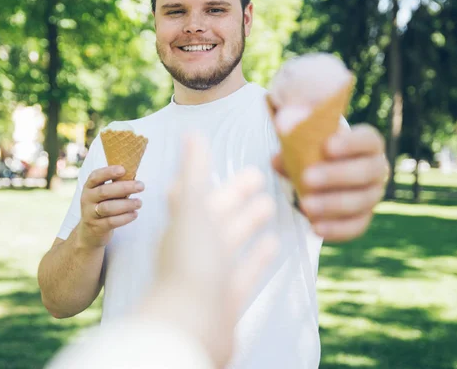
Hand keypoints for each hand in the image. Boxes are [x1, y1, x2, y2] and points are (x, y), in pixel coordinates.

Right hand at [76, 165, 144, 248]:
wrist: (90, 232)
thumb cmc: (102, 206)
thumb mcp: (104, 194)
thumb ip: (115, 184)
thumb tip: (134, 173)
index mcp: (89, 187)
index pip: (95, 176)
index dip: (108, 172)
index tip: (123, 169)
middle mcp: (87, 199)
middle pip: (104, 192)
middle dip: (124, 188)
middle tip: (141, 186)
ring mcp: (90, 214)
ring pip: (108, 208)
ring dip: (126, 204)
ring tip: (139, 202)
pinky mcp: (97, 227)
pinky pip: (111, 222)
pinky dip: (125, 217)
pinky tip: (134, 214)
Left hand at [141, 134, 278, 367]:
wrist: (189, 325)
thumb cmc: (189, 263)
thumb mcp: (193, 209)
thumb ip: (194, 171)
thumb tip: (191, 132)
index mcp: (183, 224)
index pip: (196, 192)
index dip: (213, 176)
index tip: (236, 162)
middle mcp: (194, 247)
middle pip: (217, 214)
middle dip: (236, 195)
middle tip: (260, 177)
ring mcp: (211, 273)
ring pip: (231, 240)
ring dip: (247, 222)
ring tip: (270, 205)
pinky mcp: (227, 296)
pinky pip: (244, 271)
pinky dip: (257, 256)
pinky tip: (273, 243)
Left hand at [272, 124, 387, 241]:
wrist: (307, 165)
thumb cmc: (307, 139)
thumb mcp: (301, 125)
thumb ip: (295, 119)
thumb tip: (285, 123)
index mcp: (367, 141)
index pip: (368, 140)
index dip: (351, 144)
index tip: (326, 147)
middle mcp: (376, 168)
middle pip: (367, 172)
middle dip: (337, 176)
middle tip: (306, 178)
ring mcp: (371, 195)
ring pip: (362, 202)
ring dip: (333, 204)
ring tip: (305, 205)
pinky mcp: (360, 217)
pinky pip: (355, 226)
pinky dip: (337, 229)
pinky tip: (314, 227)